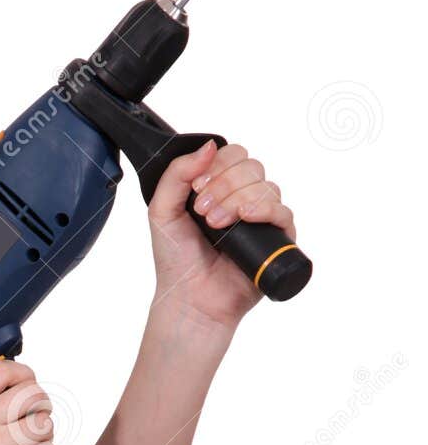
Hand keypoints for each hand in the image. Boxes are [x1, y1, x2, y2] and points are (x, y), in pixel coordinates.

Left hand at [147, 138, 296, 332]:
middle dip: (224, 185)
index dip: (217, 165)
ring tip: (216, 225)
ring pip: (266, 186)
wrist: (190, 299)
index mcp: (219, 188)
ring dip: (237, 200)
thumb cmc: (176, 260)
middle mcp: (243, 199)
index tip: (197, 188)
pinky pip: (283, 211)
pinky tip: (245, 218)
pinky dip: (265, 210)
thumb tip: (209, 146)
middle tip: (202, 212)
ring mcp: (261, 219)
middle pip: (251, 166)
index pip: (233, 155)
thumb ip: (177, 174)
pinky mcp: (277, 239)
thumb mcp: (162, 211)